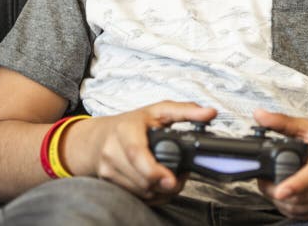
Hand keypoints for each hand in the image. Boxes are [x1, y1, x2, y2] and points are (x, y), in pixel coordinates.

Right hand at [85, 101, 215, 204]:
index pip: (136, 153)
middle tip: (180, 176)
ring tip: (170, 176)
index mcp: (125, 129)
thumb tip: (210, 113)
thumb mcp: (158, 111)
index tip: (171, 179)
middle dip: (165, 182)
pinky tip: (157, 182)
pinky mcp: (108, 183)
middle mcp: (112, 150)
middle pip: (142, 179)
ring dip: (160, 190)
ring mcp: (108, 169)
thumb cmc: (130, 124)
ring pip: (141, 191)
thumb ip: (186, 111)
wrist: (97, 138)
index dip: (154, 170)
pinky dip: (151, 194)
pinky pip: (136, 196)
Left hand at [254, 109, 307, 219]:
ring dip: (282, 202)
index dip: (296, 183)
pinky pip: (305, 215)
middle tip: (265, 182)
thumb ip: (283, 122)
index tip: (280, 190)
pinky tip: (286, 197)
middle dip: (278, 192)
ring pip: (302, 208)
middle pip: (303, 196)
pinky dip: (291, 208)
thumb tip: (259, 115)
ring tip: (273, 188)